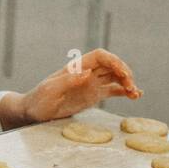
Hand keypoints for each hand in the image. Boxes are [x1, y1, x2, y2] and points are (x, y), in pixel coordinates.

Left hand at [15, 49, 140, 125]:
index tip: (122, 73)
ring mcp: (91, 84)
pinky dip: (124, 92)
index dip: (114, 61)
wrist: (33, 111)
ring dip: (127, 82)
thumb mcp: (51, 91)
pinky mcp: (94, 96)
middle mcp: (86, 73)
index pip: (100, 56)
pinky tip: (135, 96)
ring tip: (135, 94)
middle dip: (124, 72)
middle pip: (112, 66)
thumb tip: (88, 72)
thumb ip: (68, 81)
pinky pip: (113, 90)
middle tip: (131, 87)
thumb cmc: (39, 100)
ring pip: (115, 77)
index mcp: (77, 68)